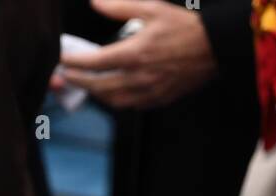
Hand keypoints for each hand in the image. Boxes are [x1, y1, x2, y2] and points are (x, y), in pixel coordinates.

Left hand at [58, 0, 217, 109]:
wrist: (213, 48)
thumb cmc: (184, 27)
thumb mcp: (151, 8)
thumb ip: (119, 7)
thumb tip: (94, 2)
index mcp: (134, 53)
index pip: (94, 63)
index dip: (74, 62)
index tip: (61, 59)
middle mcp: (138, 78)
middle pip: (98, 86)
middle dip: (78, 82)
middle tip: (65, 76)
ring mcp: (148, 92)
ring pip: (112, 100)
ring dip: (95, 93)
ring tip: (85, 84)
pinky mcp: (157, 100)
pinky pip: (129, 105)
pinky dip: (115, 100)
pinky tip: (110, 91)